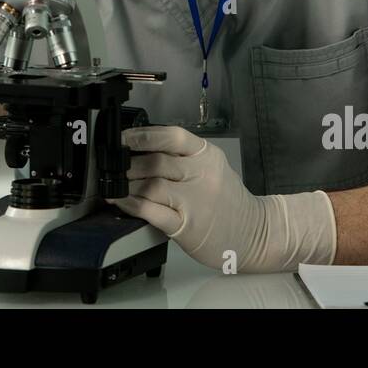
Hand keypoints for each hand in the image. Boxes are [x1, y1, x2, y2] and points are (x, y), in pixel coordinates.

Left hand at [111, 125, 337, 272]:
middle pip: (157, 161)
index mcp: (206, 155)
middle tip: (112, 165)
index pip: (171, 136)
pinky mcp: (186, 225)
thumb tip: (143, 149)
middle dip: (128, 163)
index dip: (143, 135)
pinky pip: (153, 211)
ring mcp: (194, 201)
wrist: (255, 233)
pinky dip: (132, 204)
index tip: (123, 138)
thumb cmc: (228, 200)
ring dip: (126, 184)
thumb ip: (183, 158)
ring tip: (113, 183)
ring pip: (152, 185)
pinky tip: (121, 201)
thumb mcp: (212, 168)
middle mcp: (201, 174)